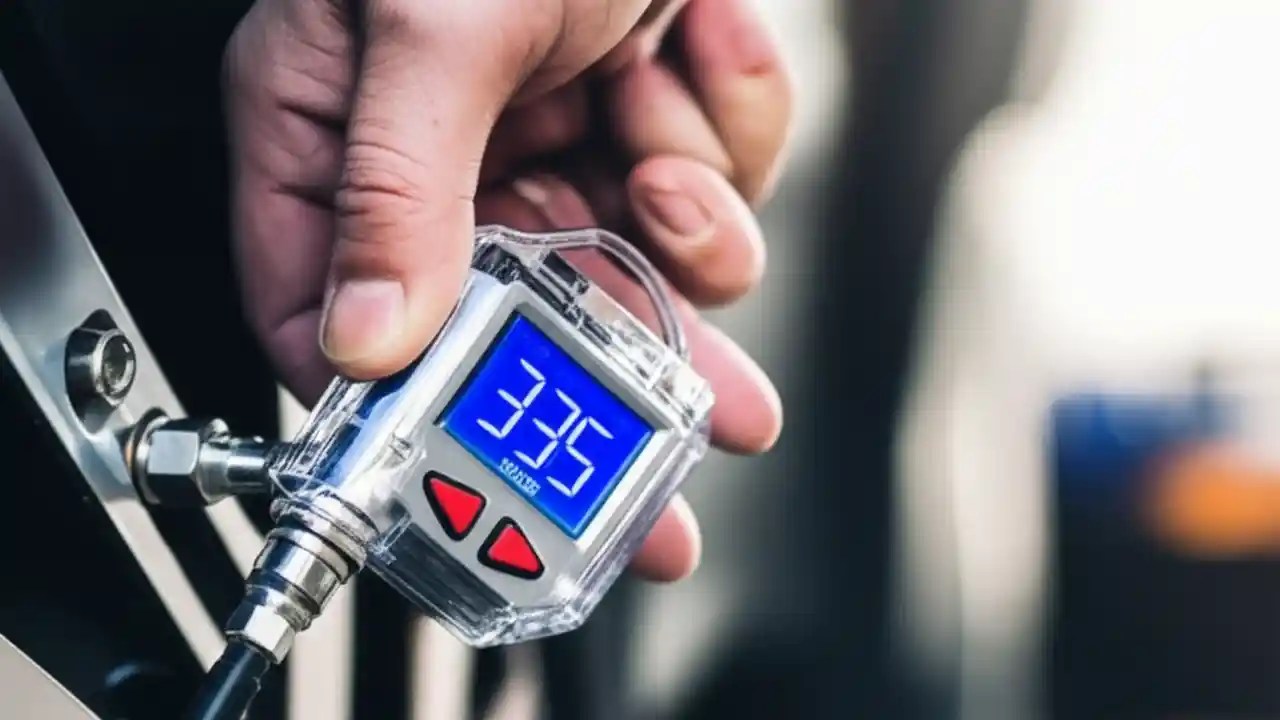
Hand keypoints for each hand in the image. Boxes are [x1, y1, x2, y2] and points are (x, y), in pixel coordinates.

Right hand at [225, 0, 791, 580]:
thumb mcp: (435, 17)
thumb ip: (393, 182)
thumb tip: (361, 337)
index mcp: (335, 123)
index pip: (330, 311)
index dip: (407, 403)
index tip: (490, 472)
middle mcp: (438, 143)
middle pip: (510, 317)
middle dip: (610, 368)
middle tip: (681, 441)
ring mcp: (543, 129)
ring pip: (621, 260)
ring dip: (679, 229)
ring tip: (674, 164)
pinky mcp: (635, 106)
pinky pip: (697, 177)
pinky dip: (722, 123)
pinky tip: (695, 50)